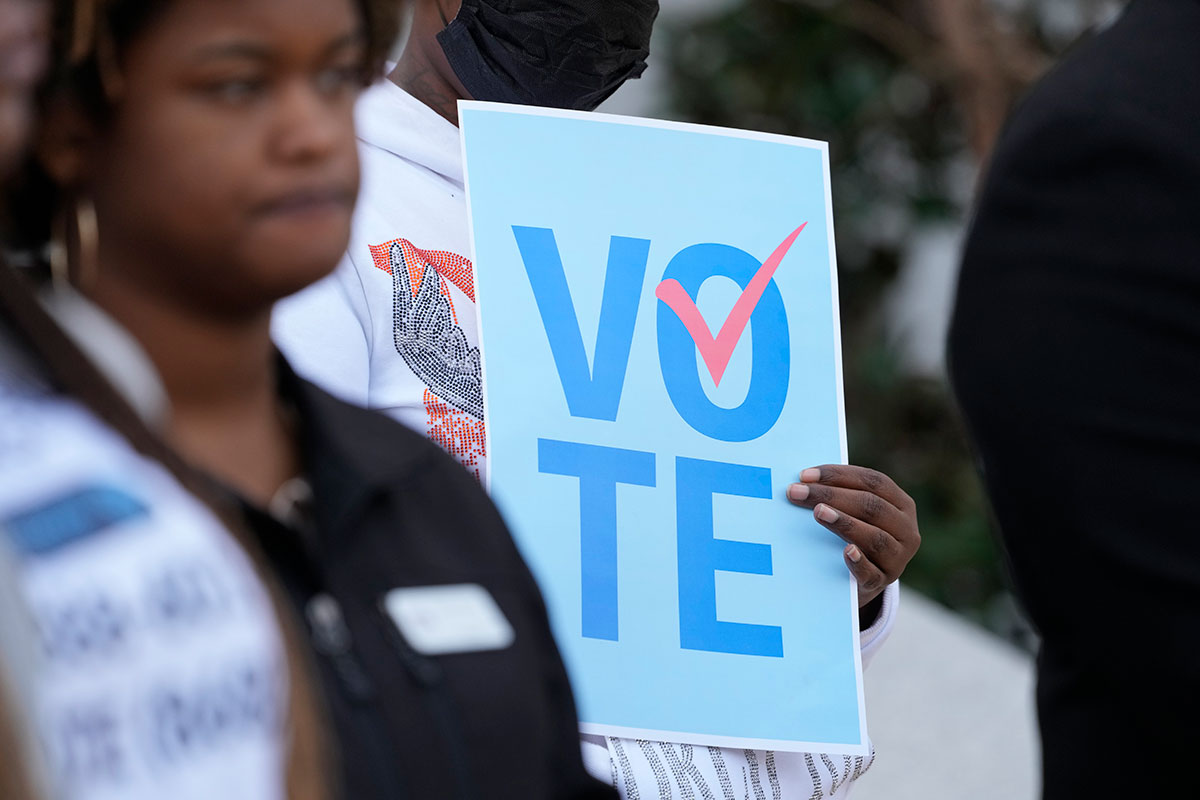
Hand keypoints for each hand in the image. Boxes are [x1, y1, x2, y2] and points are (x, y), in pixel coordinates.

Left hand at [787, 465, 919, 608]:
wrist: (862, 581)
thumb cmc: (855, 535)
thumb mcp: (857, 514)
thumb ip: (841, 496)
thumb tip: (803, 481)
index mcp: (902, 504)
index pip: (873, 482)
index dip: (838, 475)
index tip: (804, 475)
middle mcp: (906, 529)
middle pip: (871, 506)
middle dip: (831, 495)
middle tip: (798, 493)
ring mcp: (898, 558)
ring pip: (874, 537)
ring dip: (844, 522)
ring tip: (818, 512)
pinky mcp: (883, 582)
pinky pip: (871, 572)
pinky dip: (859, 561)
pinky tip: (846, 551)